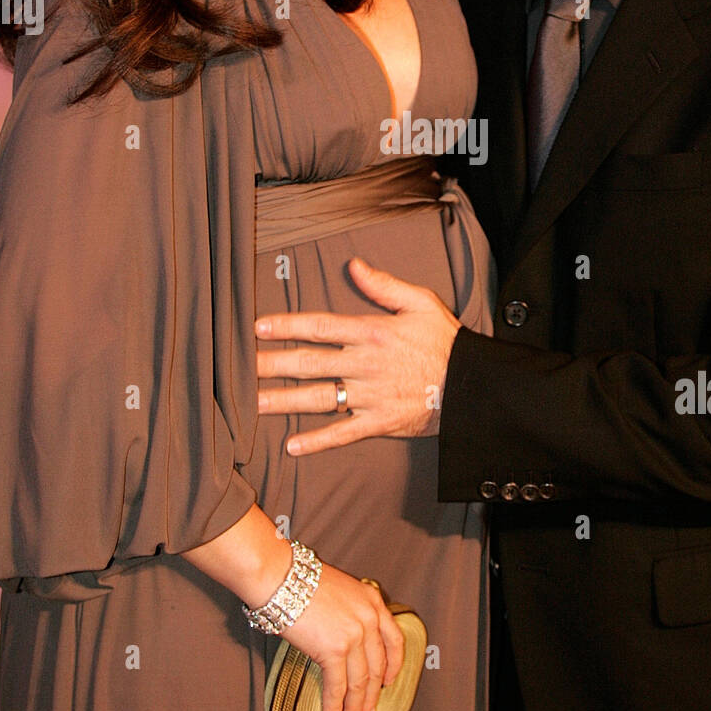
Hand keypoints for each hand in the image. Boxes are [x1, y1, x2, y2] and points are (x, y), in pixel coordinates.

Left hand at [256, 256, 461, 454]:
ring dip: (284, 401)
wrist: (471, 385)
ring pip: (318, 397)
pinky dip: (317, 440)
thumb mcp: (420, 302)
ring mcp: (370, 395)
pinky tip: (292, 445)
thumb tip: (354, 265)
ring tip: (253, 403)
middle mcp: (364, 364)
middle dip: (272, 364)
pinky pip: (343, 432)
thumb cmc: (445, 341)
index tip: (258, 328)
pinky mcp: (378, 422)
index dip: (287, 326)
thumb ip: (383, 285)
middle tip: (240, 367)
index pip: (319, 326)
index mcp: (371, 332)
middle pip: (309, 363)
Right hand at [283, 564, 404, 710]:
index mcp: (372, 602)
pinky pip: (337, 687)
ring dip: (356, 708)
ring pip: (360, 682)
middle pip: (378, 667)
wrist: (282, 578)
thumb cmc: (302, 582)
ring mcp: (354, 635)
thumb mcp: (341, 591)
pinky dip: (334, 708)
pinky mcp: (334, 649)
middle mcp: (369, 618)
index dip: (394, 666)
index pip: (394, 640)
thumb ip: (351, 614)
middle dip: (373, 695)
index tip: (389, 682)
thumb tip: (346, 644)